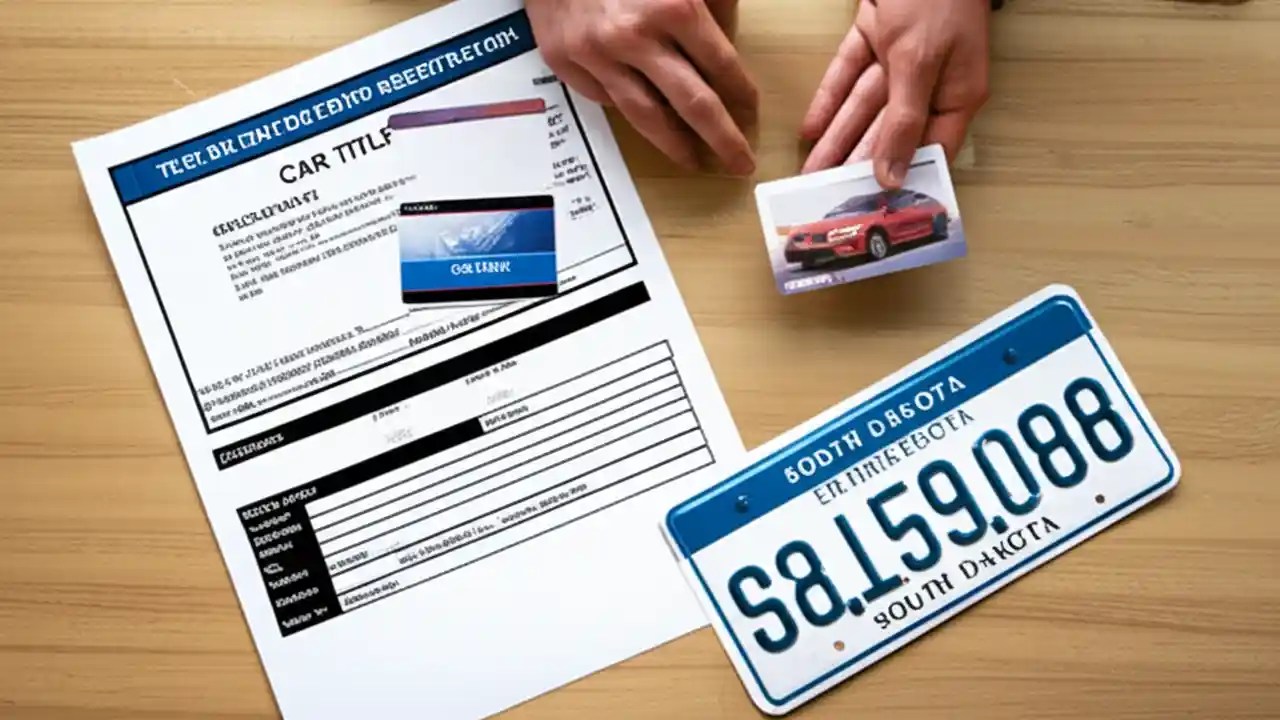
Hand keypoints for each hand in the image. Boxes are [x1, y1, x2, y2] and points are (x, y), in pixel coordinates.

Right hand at [526, 0, 757, 174]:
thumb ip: (712, 2)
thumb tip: (727, 43)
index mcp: (674, 6)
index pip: (722, 66)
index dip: (742, 95)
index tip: (751, 113)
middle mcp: (636, 36)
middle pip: (693, 103)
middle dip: (723, 139)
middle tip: (740, 163)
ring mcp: (597, 54)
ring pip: (645, 116)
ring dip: (676, 144)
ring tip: (695, 160)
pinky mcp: (565, 62)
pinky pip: (606, 97)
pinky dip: (628, 106)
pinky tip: (647, 117)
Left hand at [800, 0, 990, 187]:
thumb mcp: (920, 65)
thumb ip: (903, 122)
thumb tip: (893, 177)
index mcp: (956, 95)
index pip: (927, 152)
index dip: (901, 182)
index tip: (874, 214)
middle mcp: (929, 82)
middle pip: (886, 133)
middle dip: (854, 166)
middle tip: (823, 199)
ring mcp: (902, 58)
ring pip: (863, 107)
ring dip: (835, 139)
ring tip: (808, 174)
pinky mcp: (877, 34)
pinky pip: (849, 73)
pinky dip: (829, 98)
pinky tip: (810, 128)